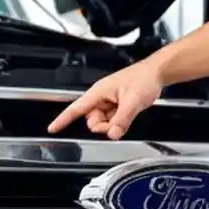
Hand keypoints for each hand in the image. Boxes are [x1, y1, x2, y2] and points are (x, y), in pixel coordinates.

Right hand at [47, 60, 164, 139]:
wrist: (156, 73)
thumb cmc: (143, 79)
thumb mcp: (133, 101)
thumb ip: (122, 119)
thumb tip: (113, 134)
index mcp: (99, 92)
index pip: (76, 108)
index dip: (63, 119)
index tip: (52, 128)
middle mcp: (101, 97)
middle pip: (92, 120)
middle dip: (104, 125)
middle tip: (120, 119)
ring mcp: (108, 102)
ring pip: (103, 122)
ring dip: (113, 124)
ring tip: (127, 112)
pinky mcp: (116, 105)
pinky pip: (112, 120)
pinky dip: (119, 121)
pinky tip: (129, 112)